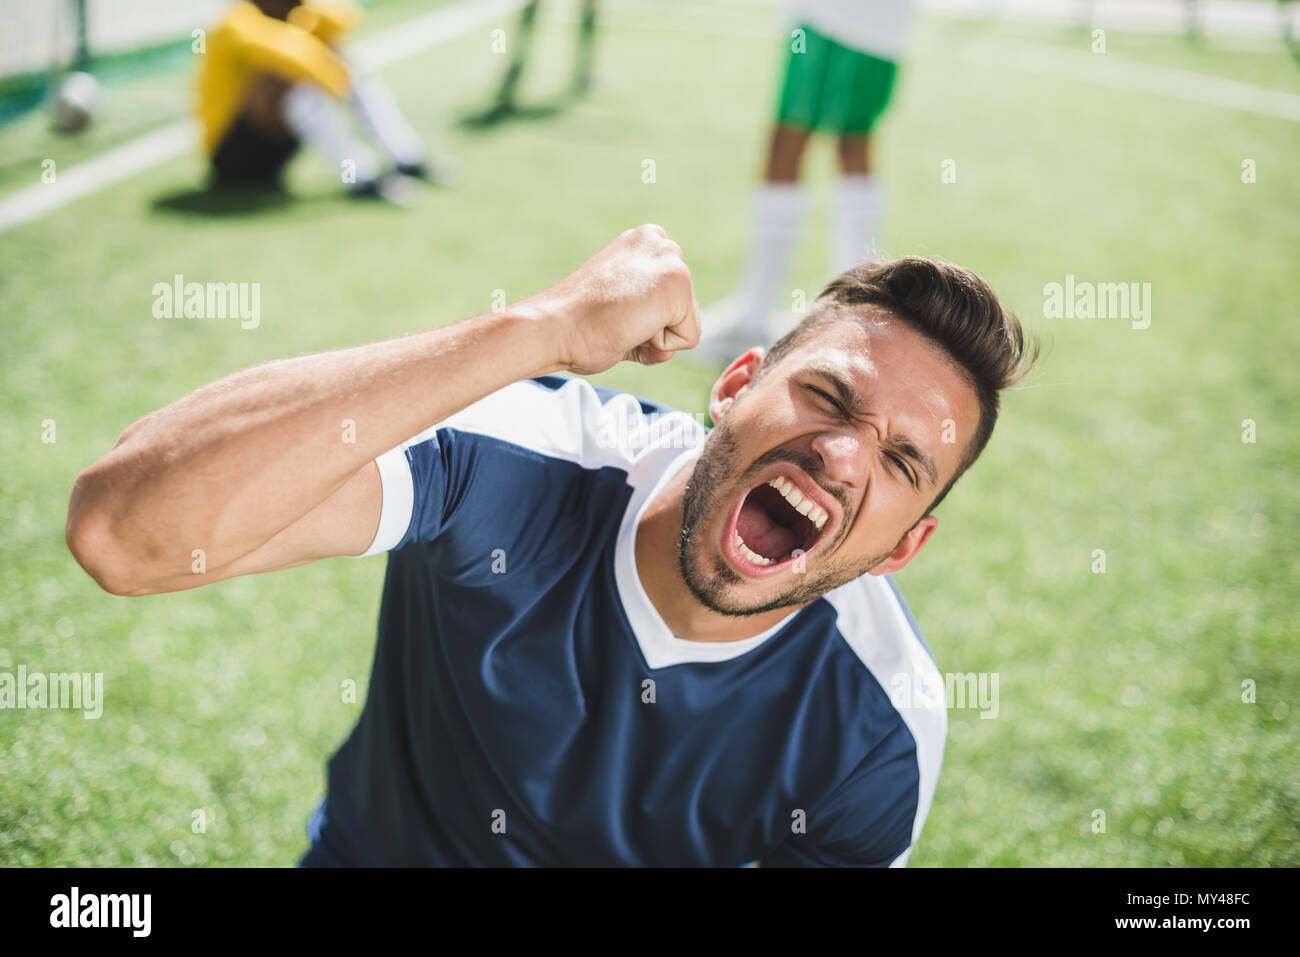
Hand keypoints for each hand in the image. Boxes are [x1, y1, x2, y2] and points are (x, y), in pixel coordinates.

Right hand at [528, 225, 701, 374]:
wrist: (556, 327)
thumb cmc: (576, 322)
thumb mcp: (616, 299)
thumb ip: (646, 306)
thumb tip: (664, 336)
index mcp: (644, 241)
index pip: (669, 299)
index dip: (644, 320)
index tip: (612, 312)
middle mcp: (661, 243)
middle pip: (682, 310)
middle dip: (653, 329)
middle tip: (616, 320)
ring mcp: (672, 261)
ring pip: (686, 325)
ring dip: (654, 339)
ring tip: (622, 323)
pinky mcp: (679, 285)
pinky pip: (688, 339)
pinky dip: (659, 348)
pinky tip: (630, 328)